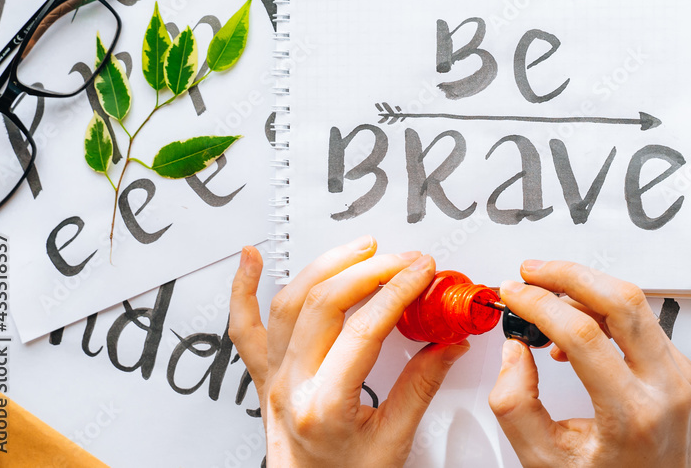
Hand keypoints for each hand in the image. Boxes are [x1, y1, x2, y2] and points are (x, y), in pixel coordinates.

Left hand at [229, 237, 469, 466]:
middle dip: (370, 270)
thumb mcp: (392, 442)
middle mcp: (290, 385)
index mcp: (324, 405)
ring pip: (288, 303)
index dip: (397, 292)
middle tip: (404, 259)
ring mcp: (273, 377)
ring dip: (325, 265)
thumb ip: (420, 387)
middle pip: (323, 304)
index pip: (363, 330)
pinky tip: (250, 260)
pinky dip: (243, 289)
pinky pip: (244, 326)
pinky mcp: (265, 375)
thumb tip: (447, 344)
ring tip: (360, 248)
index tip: (421, 272)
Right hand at [489, 261, 690, 467]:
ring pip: (634, 303)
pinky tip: (575, 325)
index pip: (583, 335)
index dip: (540, 305)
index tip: (514, 295)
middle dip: (568, 274)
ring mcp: (677, 374)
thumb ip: (516, 406)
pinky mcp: (677, 367)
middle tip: (532, 272)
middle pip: (621, 300)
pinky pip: (640, 320)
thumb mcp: (546, 462)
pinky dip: (602, 310)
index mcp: (632, 414)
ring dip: (586, 289)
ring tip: (546, 300)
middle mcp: (665, 388)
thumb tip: (515, 351)